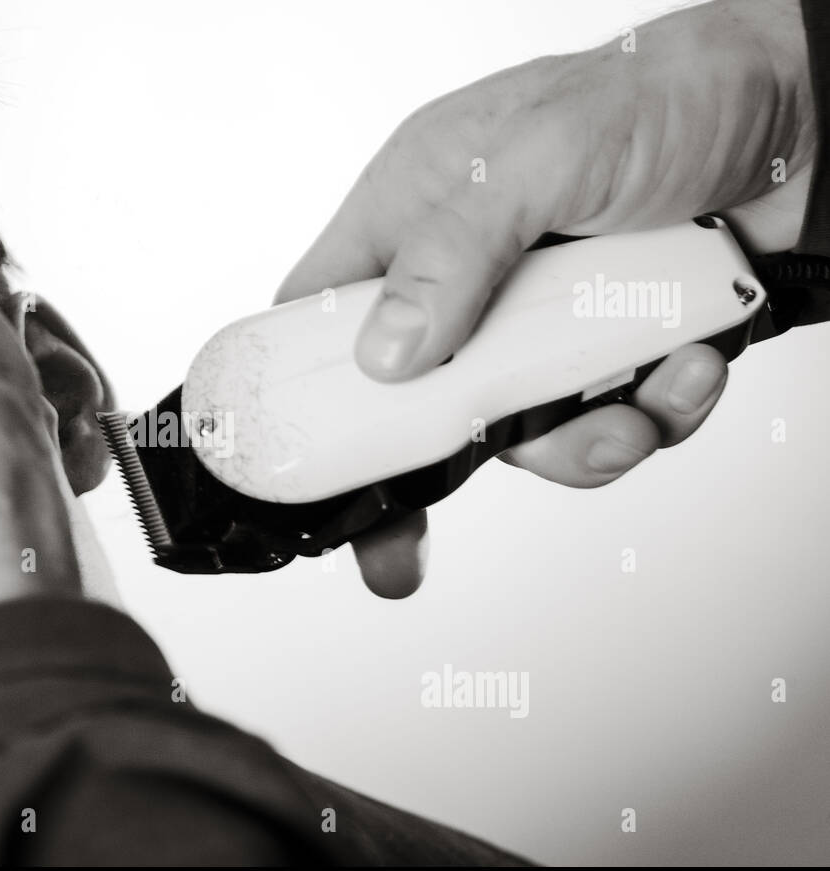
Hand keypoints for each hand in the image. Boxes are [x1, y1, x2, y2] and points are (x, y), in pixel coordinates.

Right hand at [277, 0, 814, 597]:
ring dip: (576, 443)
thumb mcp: (541, 155)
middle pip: (412, 399)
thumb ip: (455, 250)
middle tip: (398, 562)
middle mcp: (466, 276)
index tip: (310, 471)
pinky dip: (655, 414)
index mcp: (414, 213)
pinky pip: (607, 419)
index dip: (306, 393)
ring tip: (630, 415)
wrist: (814, 110)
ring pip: (517, 427)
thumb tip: (384, 357)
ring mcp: (540, 318)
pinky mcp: (612, 349)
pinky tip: (689, 367)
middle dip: (425, 478)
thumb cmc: (665, 93)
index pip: (322, 314)